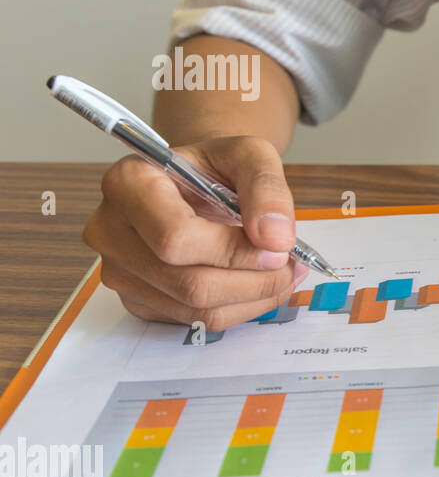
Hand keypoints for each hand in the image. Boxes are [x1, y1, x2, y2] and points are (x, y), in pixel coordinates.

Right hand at [84, 136, 308, 330]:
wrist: (194, 183)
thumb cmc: (216, 167)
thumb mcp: (250, 155)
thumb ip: (266, 188)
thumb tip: (276, 239)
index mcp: (128, 184)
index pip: (176, 238)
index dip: (235, 251)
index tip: (279, 246)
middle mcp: (111, 230)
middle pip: (189, 283)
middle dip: (254, 281)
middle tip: (290, 266)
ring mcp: (119, 271)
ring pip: (196, 310)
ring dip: (252, 298)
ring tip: (282, 274)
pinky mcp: (137, 300)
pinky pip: (195, 321)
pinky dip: (238, 308)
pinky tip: (256, 284)